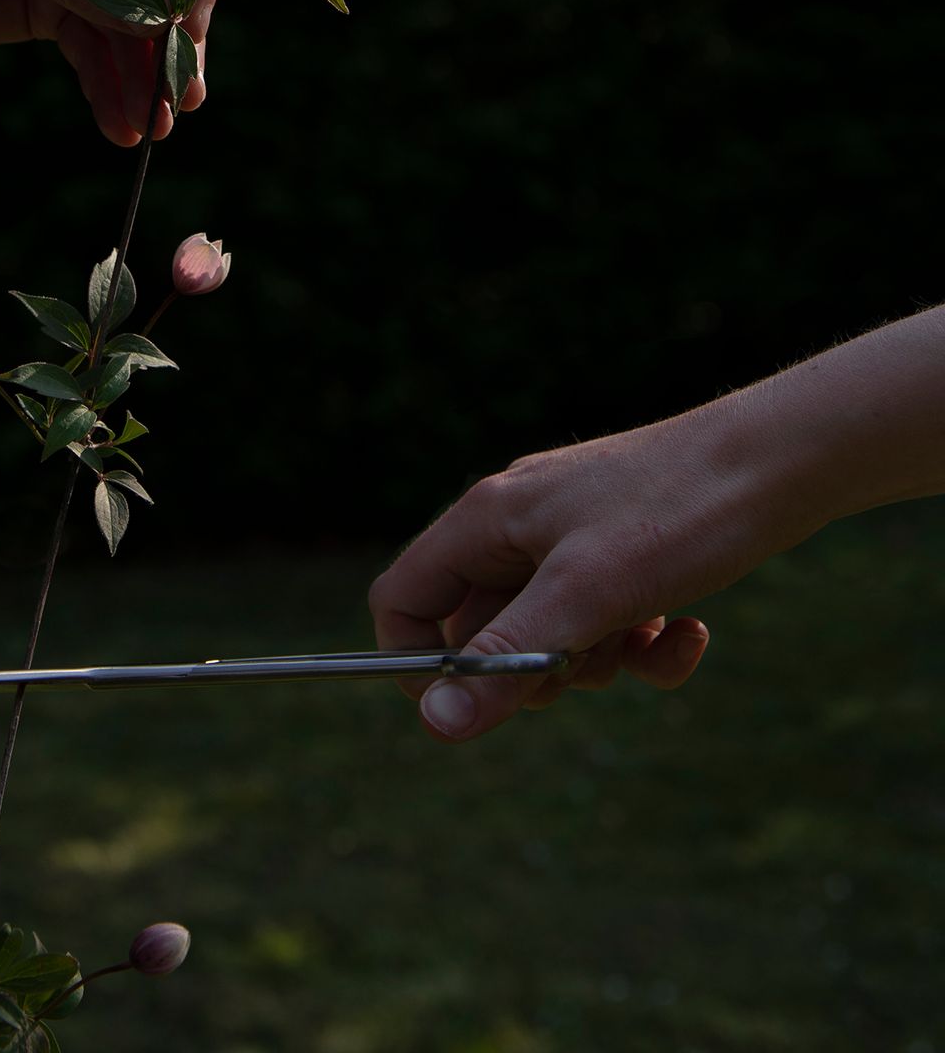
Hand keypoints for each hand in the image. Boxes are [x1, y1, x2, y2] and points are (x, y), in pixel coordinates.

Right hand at [368, 407, 768, 742]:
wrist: (780, 462)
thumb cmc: (679, 512)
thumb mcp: (587, 596)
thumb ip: (508, 658)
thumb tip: (436, 723)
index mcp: (489, 519)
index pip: (406, 597)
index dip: (419, 661)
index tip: (471, 708)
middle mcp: (521, 524)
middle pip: (483, 628)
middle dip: (532, 667)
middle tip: (583, 665)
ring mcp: (573, 538)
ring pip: (551, 634)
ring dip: (598, 661)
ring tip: (644, 639)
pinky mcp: (625, 553)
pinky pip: (607, 623)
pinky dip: (643, 646)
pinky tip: (689, 635)